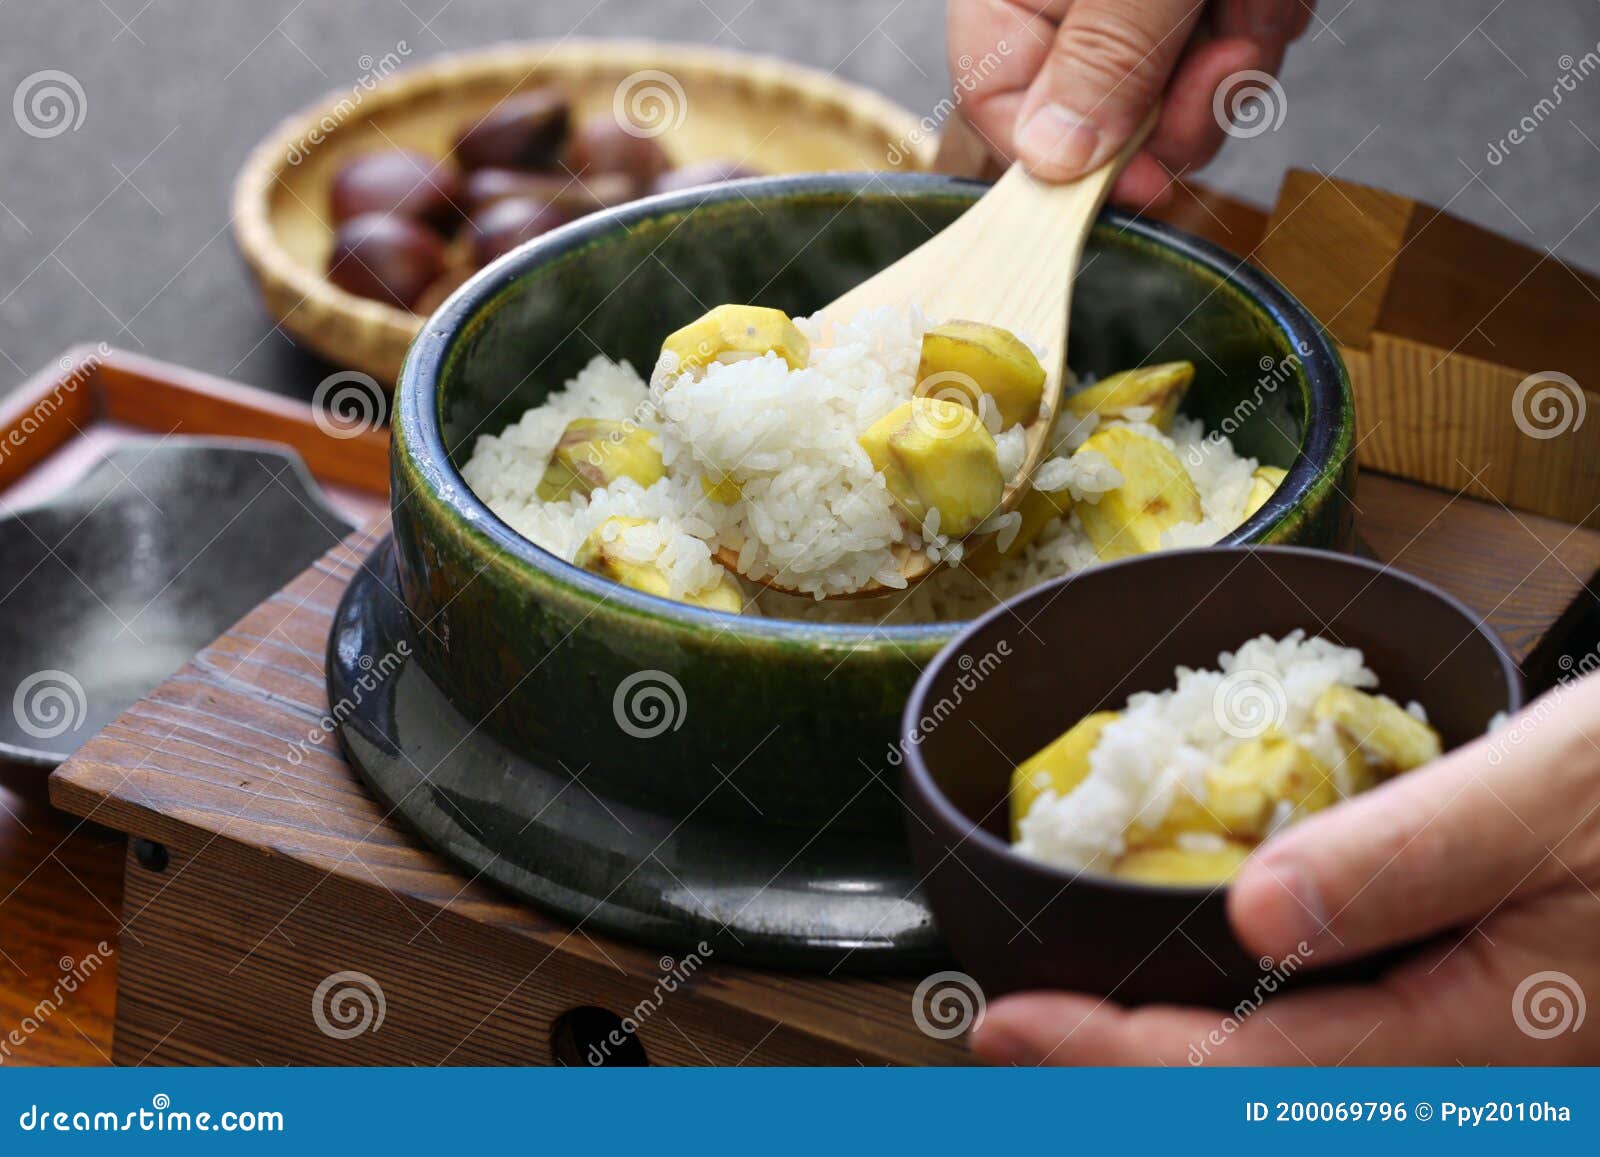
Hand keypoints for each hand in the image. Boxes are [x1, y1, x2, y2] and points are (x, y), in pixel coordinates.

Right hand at [948, 0, 1313, 205]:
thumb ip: (1102, 58)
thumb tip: (1052, 162)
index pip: (1002, 110)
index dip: (1075, 165)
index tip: (1145, 184)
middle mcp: (1060, 9)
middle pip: (1100, 121)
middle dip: (1180, 109)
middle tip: (1226, 60)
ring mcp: (1129, 9)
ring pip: (1176, 93)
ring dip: (1234, 60)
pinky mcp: (1188, 5)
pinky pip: (1225, 47)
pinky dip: (1258, 20)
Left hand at [970, 673, 1599, 1063]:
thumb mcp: (1546, 792)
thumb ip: (1407, 853)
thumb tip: (1256, 909)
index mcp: (1486, 1043)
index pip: (1256, 1080)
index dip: (1116, 1062)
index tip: (1008, 1026)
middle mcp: (1469, 1087)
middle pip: (1257, 1109)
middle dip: (1122, 1088)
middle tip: (1009, 1038)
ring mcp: (1463, 1072)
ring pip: (1288, 1097)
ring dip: (1170, 1076)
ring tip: (1066, 1027)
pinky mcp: (1455, 1044)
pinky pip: (1327, 1063)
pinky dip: (1236, 1050)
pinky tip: (1179, 1007)